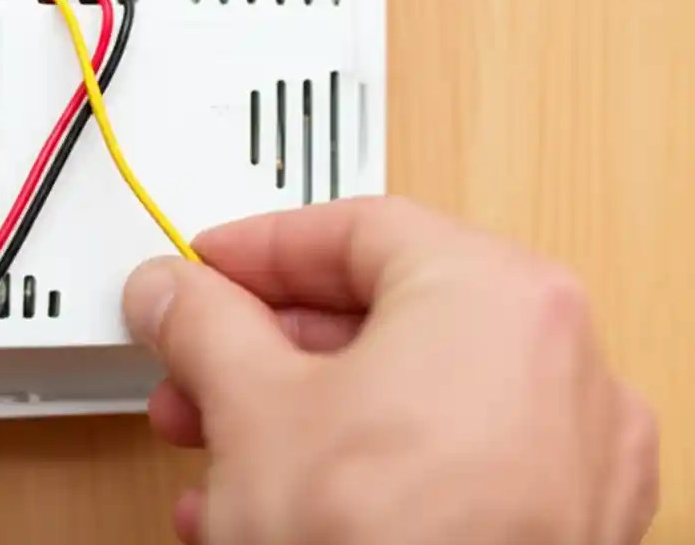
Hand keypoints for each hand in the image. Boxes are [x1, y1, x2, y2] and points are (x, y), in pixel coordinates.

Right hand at [123, 197, 657, 544]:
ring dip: (298, 414)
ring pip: (408, 397)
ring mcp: (570, 457)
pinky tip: (278, 505)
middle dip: (266, 347)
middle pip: (382, 317)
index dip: (259, 248)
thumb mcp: (251, 408)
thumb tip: (173, 294)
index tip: (204, 270)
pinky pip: (443, 465)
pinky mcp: (559, 528)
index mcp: (500, 299)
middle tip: (199, 364)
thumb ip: (202, 324)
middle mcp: (560, 368)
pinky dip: (359, 467)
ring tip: (221, 446)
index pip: (357, 230)